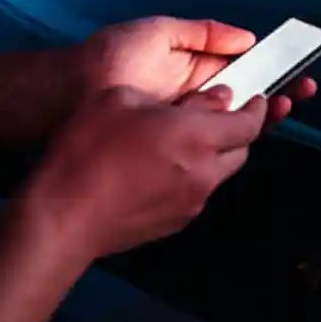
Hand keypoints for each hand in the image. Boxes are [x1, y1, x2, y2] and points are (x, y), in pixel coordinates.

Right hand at [18, 85, 265, 258]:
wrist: (64, 217)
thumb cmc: (88, 150)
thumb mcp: (123, 99)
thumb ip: (180, 98)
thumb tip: (216, 100)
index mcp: (199, 137)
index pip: (250, 124)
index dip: (257, 109)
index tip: (257, 99)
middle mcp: (206, 172)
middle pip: (242, 150)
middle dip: (237, 132)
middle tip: (221, 117)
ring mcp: (193, 202)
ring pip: (220, 173)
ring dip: (215, 155)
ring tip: (187, 143)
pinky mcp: (176, 223)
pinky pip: (197, 193)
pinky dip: (193, 177)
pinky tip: (164, 170)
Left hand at [72, 16, 316, 124]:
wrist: (65, 97)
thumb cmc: (109, 59)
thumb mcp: (158, 33)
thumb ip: (202, 33)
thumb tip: (248, 38)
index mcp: (191, 69)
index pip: (241, 69)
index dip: (269, 66)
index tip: (296, 64)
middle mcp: (193, 98)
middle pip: (246, 97)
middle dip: (277, 91)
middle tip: (305, 89)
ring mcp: (185, 124)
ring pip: (236, 120)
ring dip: (267, 112)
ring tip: (289, 103)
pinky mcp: (174, 147)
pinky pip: (214, 143)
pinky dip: (241, 134)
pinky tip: (259, 124)